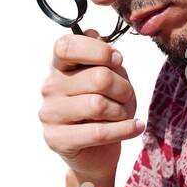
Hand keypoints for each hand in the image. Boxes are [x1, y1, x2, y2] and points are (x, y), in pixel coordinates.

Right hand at [38, 29, 142, 182]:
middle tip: (128, 96)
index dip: (97, 50)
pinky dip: (125, 129)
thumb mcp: (110, 79)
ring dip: (122, 110)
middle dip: (123, 87)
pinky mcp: (57, 139)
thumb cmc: (105, 110)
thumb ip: (103, 58)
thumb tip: (94, 34)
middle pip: (97, 77)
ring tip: (127, 115)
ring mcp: (50, 113)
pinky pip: (99, 132)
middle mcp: (50, 87)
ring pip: (98, 105)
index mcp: (59, 66)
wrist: (97, 152)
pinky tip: (136, 127)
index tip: (117, 60)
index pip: (65, 46)